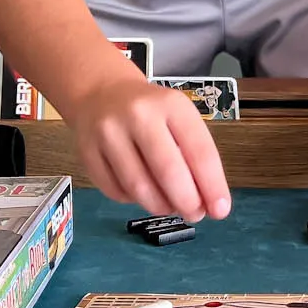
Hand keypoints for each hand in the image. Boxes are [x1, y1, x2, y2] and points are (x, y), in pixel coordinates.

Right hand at [69, 70, 230, 221]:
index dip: (212, 186)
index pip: (199, 151)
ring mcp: (108, 133)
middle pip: (168, 172)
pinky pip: (115, 191)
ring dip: (160, 206)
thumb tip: (207, 203)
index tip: (220, 210)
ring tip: (170, 206)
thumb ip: (194, 155)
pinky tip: (142, 192)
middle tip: (194, 214)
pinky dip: (133, 200)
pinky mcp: (86, 152)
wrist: (101, 92)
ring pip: (139, 187)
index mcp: (171, 105)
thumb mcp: (179, 118)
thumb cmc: (151, 111)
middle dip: (187, 202)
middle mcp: (138, 115)